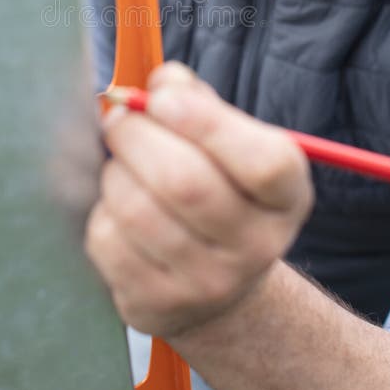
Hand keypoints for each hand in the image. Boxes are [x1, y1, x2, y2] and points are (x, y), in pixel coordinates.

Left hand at [85, 62, 312, 338]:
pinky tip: (117, 205)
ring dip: (116, 172)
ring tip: (122, 164)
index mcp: (287, 197)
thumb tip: (162, 83)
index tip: (161, 98)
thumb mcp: (228, 142)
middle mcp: (257, 247)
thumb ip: (196, 101)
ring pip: (138, 210)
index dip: (204, 121)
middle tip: (119, 119)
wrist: (217, 282)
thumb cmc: (218, 187)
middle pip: (185, 183)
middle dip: (137, 136)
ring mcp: (207, 284)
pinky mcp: (157, 306)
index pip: (262, 163)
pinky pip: (109, 242)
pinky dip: (102, 210)